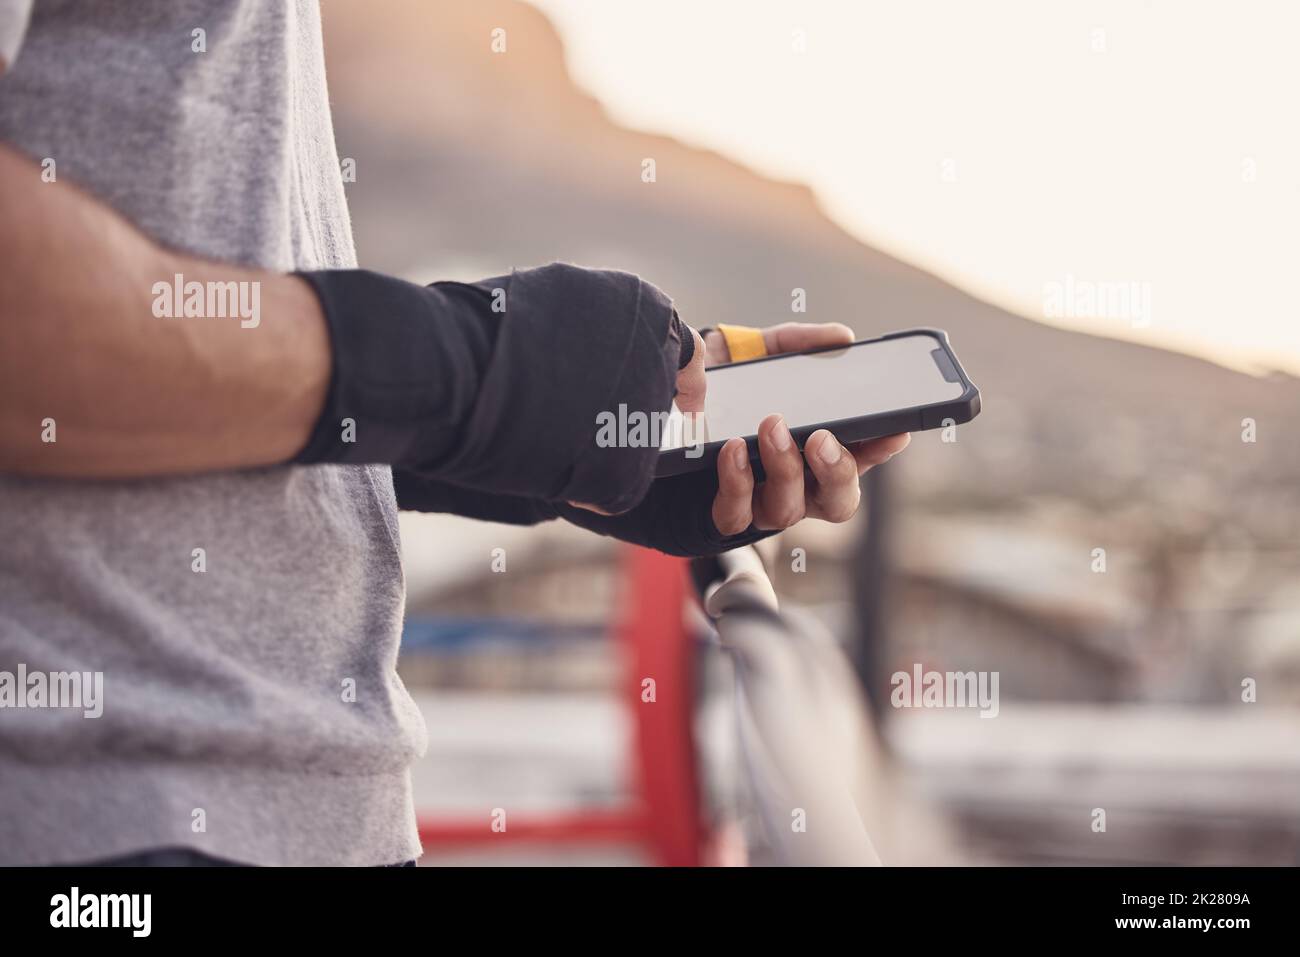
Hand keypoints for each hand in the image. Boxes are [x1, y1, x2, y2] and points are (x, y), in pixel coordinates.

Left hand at [702, 322, 910, 533]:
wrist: (662, 399)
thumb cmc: (720, 385)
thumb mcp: (759, 355)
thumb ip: (798, 343)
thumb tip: (842, 338)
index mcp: (815, 451)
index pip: (862, 458)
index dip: (881, 450)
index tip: (893, 430)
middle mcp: (796, 484)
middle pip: (838, 501)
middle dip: (837, 471)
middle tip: (821, 436)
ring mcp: (760, 502)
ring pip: (788, 511)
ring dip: (785, 468)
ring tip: (771, 426)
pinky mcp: (722, 512)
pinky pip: (737, 514)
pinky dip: (738, 483)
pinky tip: (734, 449)